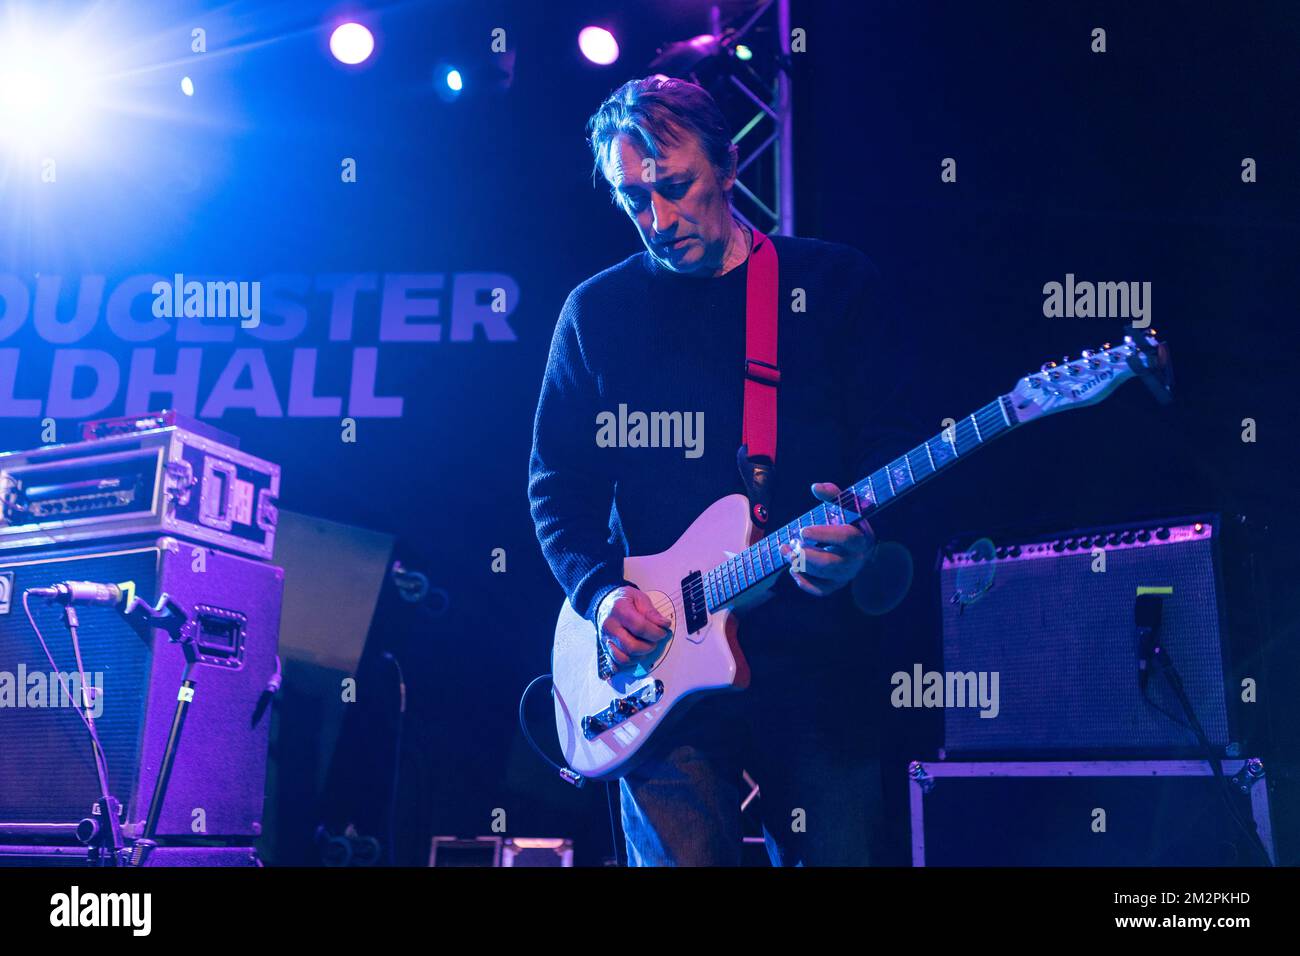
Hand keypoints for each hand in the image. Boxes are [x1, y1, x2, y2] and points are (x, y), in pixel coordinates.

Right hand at [596, 586, 671, 668]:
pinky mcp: (605, 648)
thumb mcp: (639, 598)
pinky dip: (626, 665)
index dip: (655, 633)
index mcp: (619, 610)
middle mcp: (610, 626)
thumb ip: (651, 612)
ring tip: (645, 648)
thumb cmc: (624, 600)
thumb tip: (664, 624)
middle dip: (648, 647)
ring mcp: (606, 639)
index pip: (640, 627)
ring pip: (623, 658)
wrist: (604, 602)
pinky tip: (635, 658)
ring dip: (639, 657)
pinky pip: (614, 664)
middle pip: (631, 646)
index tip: (663, 633)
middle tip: (654, 641)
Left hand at [779, 482, 875, 596]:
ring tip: (785, 551)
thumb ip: (833, 494)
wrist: (858, 545)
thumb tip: (815, 487)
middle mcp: (857, 560)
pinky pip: (820, 590)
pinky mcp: (836, 585)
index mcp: (862, 538)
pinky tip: (793, 569)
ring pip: (823, 576)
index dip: (823, 534)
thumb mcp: (846, 506)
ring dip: (800, 565)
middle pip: (831, 563)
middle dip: (806, 555)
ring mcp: (847, 575)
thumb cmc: (849, 522)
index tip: (802, 531)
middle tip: (790, 544)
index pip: (846, 538)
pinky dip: (804, 583)